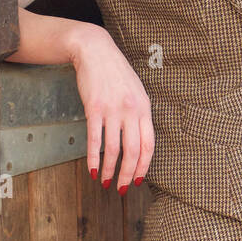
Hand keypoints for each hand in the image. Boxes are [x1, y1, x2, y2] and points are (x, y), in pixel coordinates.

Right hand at [71, 25, 154, 192]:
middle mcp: (131, 110)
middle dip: (128, 174)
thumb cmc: (116, 73)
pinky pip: (95, 139)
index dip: (144, 166)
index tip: (138, 180)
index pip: (149, 145)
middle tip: (122, 189)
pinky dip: (94, 158)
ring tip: (105, 183)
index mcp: (145, 108)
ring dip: (110, 170)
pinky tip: (93, 170)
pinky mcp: (94, 109)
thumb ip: (138, 114)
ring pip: (114, 149)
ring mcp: (113, 110)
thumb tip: (138, 142)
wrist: (95, 51)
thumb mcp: (136, 91)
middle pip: (133, 151)